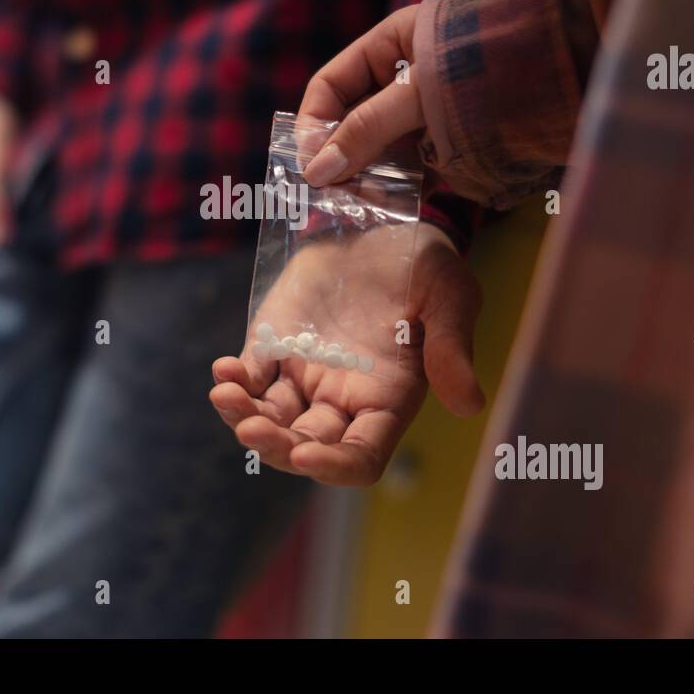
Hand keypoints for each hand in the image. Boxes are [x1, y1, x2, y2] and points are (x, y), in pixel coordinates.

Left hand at [209, 223, 484, 486]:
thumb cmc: (427, 267)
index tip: (305, 455)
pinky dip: (234, 380)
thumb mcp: (450, 296)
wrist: (385, 227)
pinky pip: (251, 378)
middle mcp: (343, 399)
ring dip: (243, 417)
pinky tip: (224, 368)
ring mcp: (305, 376)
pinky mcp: (275, 347)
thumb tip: (470, 406)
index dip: (334, 466)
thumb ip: (453, 347)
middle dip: (275, 446)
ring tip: (224, 392)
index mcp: (387, 401)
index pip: (361, 457)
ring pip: (270, 420)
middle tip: (250, 427)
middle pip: (305, 447)